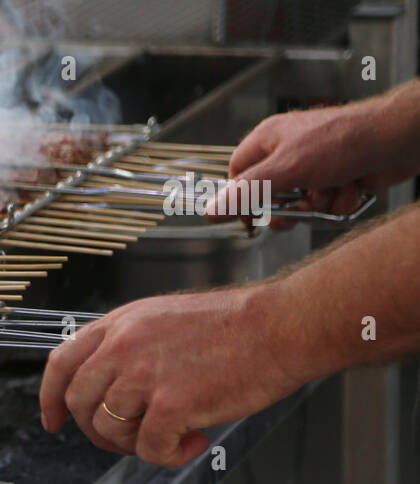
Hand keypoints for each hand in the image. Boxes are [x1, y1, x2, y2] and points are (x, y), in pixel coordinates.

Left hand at [38, 285, 305, 465]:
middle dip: (98, 431)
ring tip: (171, 435)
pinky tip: (194, 440)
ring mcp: (144, 375)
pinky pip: (149, 449)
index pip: (61, 363)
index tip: (53, 421)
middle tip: (130, 440)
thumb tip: (112, 390)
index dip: (51, 397)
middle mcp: (123, 347)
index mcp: (119, 324)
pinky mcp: (171, 403)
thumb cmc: (236, 326)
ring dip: (136, 444)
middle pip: (81, 403)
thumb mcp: (164, 319)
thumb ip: (130, 348)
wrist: (281, 327)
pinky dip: (168, 456)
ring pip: (109, 430)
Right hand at [207, 87, 419, 229]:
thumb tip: (211, 210)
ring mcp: (316, 164)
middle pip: (271, 194)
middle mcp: (290, 151)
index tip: (249, 220)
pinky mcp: (340, 175)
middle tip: (296, 213)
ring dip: (320, 204)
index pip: (237, 174)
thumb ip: (247, 192)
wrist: (398, 139)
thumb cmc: (341, 142)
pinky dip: (340, 199)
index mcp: (268, 140)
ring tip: (335, 189)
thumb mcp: (285, 170)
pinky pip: (328, 200)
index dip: (241, 199)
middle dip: (289, 207)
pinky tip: (353, 187)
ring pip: (303, 201)